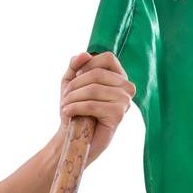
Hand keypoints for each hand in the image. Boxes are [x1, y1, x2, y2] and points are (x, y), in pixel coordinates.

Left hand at [58, 50, 135, 166]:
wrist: (73, 138)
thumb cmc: (75, 109)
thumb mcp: (71, 83)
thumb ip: (76, 66)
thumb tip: (83, 54)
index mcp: (119, 77)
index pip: (107, 57)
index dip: (87, 65)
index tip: (75, 79)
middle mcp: (127, 87)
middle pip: (97, 73)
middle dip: (75, 85)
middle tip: (65, 97)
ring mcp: (125, 101)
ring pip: (94, 89)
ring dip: (73, 98)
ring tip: (65, 106)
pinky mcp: (119, 115)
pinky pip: (93, 105)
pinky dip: (75, 107)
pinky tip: (67, 113)